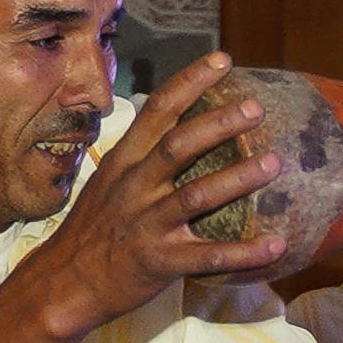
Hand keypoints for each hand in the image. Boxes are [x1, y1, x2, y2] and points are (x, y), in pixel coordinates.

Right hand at [5, 54, 301, 342]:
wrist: (66, 282)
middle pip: (179, 146)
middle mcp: (135, 187)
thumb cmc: (94, 229)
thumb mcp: (109, 181)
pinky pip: (209, 256)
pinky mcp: (160, 262)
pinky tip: (276, 245)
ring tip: (273, 163)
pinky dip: (245, 252)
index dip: (190, 82)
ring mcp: (147, 224)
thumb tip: (181, 127)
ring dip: (237, 179)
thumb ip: (143, 156)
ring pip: (197, 196)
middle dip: (218, 124)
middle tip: (256, 108)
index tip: (222, 60)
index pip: (158, 110)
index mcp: (124, 161)